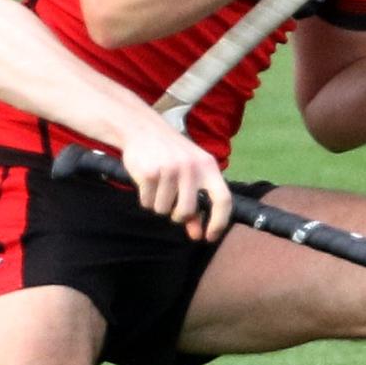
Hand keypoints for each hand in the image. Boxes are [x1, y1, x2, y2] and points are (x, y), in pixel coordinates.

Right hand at [114, 123, 231, 241]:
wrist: (142, 128)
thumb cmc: (170, 154)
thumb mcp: (189, 173)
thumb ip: (196, 204)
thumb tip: (198, 234)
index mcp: (208, 166)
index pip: (223, 199)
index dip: (219, 222)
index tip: (209, 236)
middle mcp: (191, 167)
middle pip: (187, 211)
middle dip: (177, 216)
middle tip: (171, 206)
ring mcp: (170, 170)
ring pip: (164, 210)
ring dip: (158, 205)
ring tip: (157, 185)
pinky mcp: (149, 173)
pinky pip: (147, 203)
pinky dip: (145, 198)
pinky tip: (146, 181)